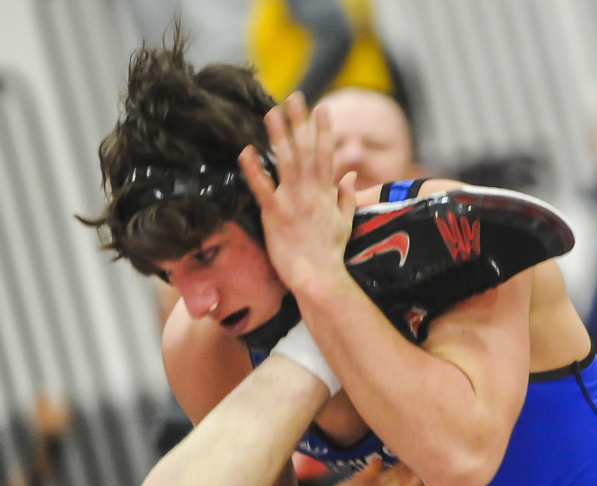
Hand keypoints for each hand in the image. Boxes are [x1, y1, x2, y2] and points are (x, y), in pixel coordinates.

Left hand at [239, 92, 357, 297]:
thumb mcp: (345, 222)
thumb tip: (350, 175)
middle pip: (305, 151)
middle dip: (300, 123)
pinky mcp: (275, 215)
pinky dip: (254, 169)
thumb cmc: (330, 253)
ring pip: (285, 162)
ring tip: (272, 112)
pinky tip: (246, 150)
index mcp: (326, 193)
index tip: (322, 108)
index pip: (326, 155)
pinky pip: (263, 188)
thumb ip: (346, 196)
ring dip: (279, 135)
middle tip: (294, 97)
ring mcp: (292, 202)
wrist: (318, 277)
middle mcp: (310, 192)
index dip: (324, 131)